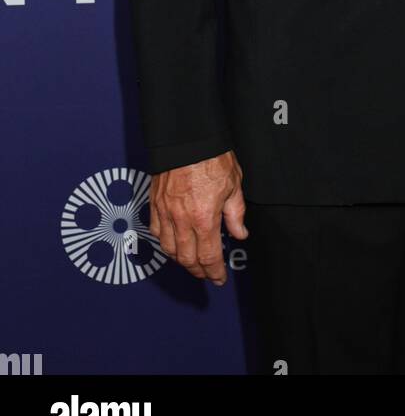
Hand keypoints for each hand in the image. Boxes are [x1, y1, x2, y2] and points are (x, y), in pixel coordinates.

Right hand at [149, 151, 246, 283]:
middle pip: (186, 259)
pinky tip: (173, 243)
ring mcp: (165, 212)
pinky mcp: (154, 203)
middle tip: (207, 273)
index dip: (214, 272)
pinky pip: (155, 232)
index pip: (208, 257)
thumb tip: (239, 234)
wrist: (186, 137)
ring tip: (192, 262)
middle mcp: (182, 220)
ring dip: (181, 260)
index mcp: (204, 217)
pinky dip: (164, 242)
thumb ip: (236, 213)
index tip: (219, 279)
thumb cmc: (212, 157)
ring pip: (168, 249)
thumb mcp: (234, 184)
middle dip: (198, 271)